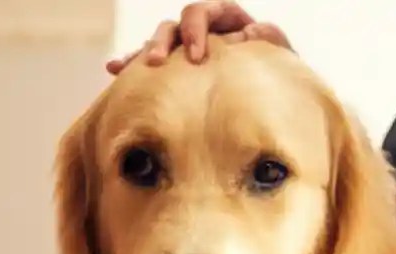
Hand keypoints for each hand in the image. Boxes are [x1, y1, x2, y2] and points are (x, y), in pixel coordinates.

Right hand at [105, 1, 290, 74]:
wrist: (272, 99)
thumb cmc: (278, 72)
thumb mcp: (281, 56)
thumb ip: (272, 39)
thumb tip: (251, 30)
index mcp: (227, 19)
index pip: (204, 12)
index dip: (196, 28)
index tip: (195, 55)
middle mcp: (204, 30)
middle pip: (176, 25)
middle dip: (165, 41)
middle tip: (160, 63)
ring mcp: (187, 48)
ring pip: (159, 41)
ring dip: (144, 51)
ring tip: (126, 66)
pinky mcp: (176, 68)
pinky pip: (150, 62)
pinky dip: (132, 64)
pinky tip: (113, 69)